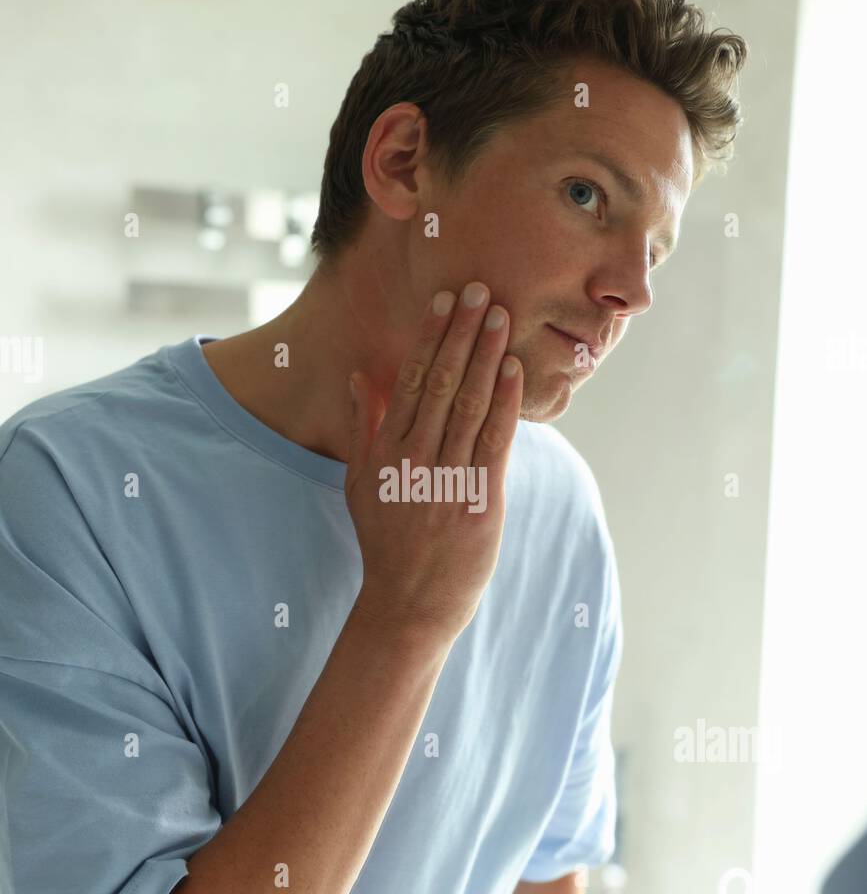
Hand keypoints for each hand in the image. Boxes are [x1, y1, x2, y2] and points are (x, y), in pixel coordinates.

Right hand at [346, 281, 522, 641]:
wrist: (408, 604)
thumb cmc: (385, 543)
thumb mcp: (360, 484)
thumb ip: (364, 428)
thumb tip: (362, 377)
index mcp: (387, 453)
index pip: (412, 382)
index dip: (432, 338)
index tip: (446, 301)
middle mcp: (417, 461)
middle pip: (444, 384)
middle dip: (463, 334)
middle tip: (481, 290)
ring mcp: (449, 482)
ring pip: (471, 406)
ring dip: (489, 357)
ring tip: (502, 316)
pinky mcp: (480, 503)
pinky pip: (495, 442)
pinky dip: (507, 403)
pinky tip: (515, 370)